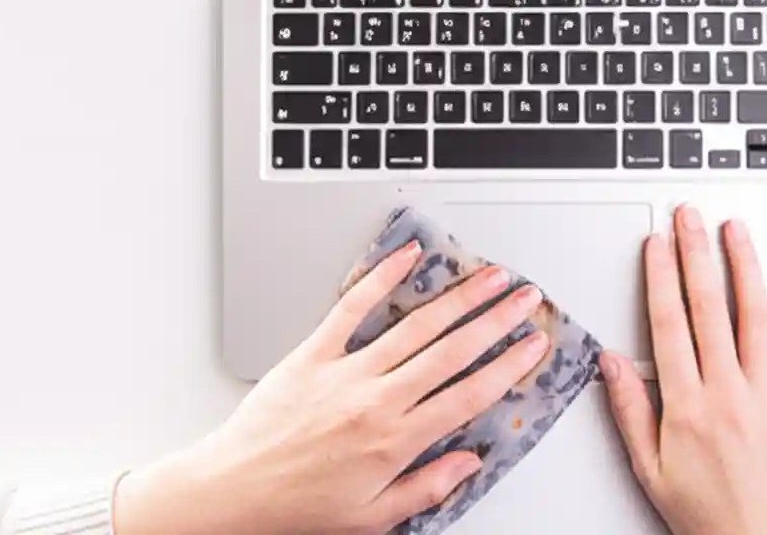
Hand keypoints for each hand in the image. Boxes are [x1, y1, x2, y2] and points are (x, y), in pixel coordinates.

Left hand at [114, 241, 550, 534]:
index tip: (533, 344)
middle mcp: (377, 400)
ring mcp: (346, 372)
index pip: (469, 394)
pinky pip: (351, 308)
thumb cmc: (298, 507)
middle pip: (452, 351)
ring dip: (458, 297)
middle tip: (525, 297)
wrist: (233, 492)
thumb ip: (427, 486)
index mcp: (397, 440)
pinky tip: (406, 257)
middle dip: (496, 320)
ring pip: (415, 326)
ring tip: (488, 276)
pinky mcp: (313, 353)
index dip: (508, 365)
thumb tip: (469, 462)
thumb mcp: (374, 515)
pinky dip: (380, 278)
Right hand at [600, 205, 766, 534]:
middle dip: (695, 254)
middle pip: (707, 307)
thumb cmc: (707, 515)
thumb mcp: (649, 469)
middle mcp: (728, 392)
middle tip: (688, 217)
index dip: (660, 278)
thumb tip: (610, 362)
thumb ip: (629, 410)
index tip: (656, 245)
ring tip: (736, 229)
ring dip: (745, 266)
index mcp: (686, 406)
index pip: (668, 324)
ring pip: (755, 316)